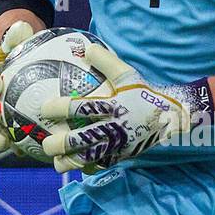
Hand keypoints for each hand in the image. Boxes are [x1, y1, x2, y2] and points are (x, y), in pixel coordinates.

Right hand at [0, 20, 35, 153]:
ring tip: (5, 143)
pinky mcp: (12, 128)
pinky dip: (18, 146)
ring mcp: (1, 114)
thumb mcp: (23, 38)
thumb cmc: (27, 50)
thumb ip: (20, 34)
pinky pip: (14, 139)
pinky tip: (27, 154)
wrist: (32, 63)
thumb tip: (21, 26)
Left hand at [39, 41, 210, 172]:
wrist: (170, 117)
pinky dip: (87, 168)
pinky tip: (77, 167)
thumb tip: (87, 46)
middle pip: (80, 139)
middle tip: (46, 143)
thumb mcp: (128, 74)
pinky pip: (102, 165)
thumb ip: (106, 61)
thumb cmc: (144, 94)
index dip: (59, 109)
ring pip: (89, 158)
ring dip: (70, 161)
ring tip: (56, 162)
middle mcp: (113, 128)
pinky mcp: (123, 156)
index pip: (80, 108)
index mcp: (112, 106)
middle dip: (60, 143)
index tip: (44, 108)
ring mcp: (118, 145)